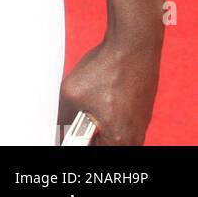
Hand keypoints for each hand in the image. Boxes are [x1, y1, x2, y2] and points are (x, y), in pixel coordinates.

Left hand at [58, 26, 163, 144]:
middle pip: (101, 144)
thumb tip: (56, 130)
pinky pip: (118, 122)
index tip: (64, 133)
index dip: (73, 142)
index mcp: (119, 141)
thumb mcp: (71, 94)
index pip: (89, 151)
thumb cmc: (106, 69)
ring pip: (109, 134)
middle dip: (84, 133)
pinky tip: (100, 96)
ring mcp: (140, 126)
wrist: (133, 46)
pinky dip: (105, 113)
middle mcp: (134, 139)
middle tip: (73, 116)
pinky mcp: (141, 114)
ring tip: (86, 103)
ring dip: (94, 123)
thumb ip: (62, 118)